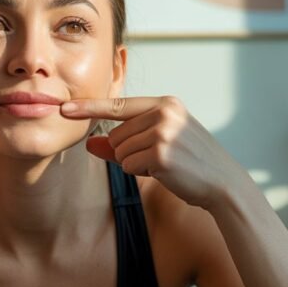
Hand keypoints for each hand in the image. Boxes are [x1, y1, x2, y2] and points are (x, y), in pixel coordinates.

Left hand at [60, 96, 246, 209]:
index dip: (89, 108)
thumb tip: (89, 145)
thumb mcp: (158, 144)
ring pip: (120, 151)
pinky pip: (128, 165)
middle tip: (158, 158)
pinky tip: (165, 172)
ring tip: (164, 164)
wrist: (223, 183)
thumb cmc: (189, 163)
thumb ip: (121, 143)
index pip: (119, 105)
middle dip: (128, 151)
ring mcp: (163, 132)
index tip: (64, 109)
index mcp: (165, 103)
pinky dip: (140, 173)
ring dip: (134, 163)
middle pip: (115, 134)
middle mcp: (164, 112)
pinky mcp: (161, 153)